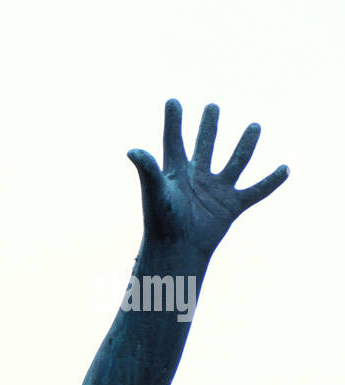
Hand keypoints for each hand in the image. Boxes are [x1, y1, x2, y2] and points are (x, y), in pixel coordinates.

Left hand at [128, 100, 287, 254]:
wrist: (178, 248)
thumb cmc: (162, 221)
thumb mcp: (156, 191)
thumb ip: (147, 169)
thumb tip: (131, 150)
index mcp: (177, 172)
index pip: (174, 141)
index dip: (173, 122)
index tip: (172, 102)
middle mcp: (197, 177)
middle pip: (205, 146)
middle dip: (209, 127)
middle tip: (212, 108)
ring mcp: (216, 190)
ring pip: (235, 162)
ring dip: (246, 144)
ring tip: (254, 126)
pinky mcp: (232, 205)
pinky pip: (256, 190)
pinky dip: (271, 181)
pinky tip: (285, 168)